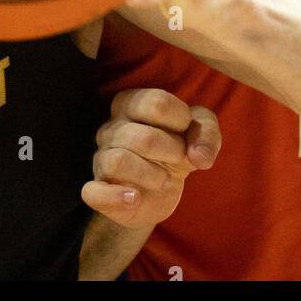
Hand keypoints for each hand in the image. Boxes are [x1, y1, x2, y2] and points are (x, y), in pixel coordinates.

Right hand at [81, 88, 219, 228]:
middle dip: (173, 153)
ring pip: (118, 161)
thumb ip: (207, 133)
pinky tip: (136, 198)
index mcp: (131, 103)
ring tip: (163, 179)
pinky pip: (94, 192)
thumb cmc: (175, 150)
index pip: (157, 103)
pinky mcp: (98, 190)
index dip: (182, 122)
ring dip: (152, 175)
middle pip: (144, 138)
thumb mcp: (199, 135)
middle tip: (180, 161)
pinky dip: (117, 197)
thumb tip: (199, 156)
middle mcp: (111, 127)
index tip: (185, 133)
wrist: (159, 192)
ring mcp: (101, 158)